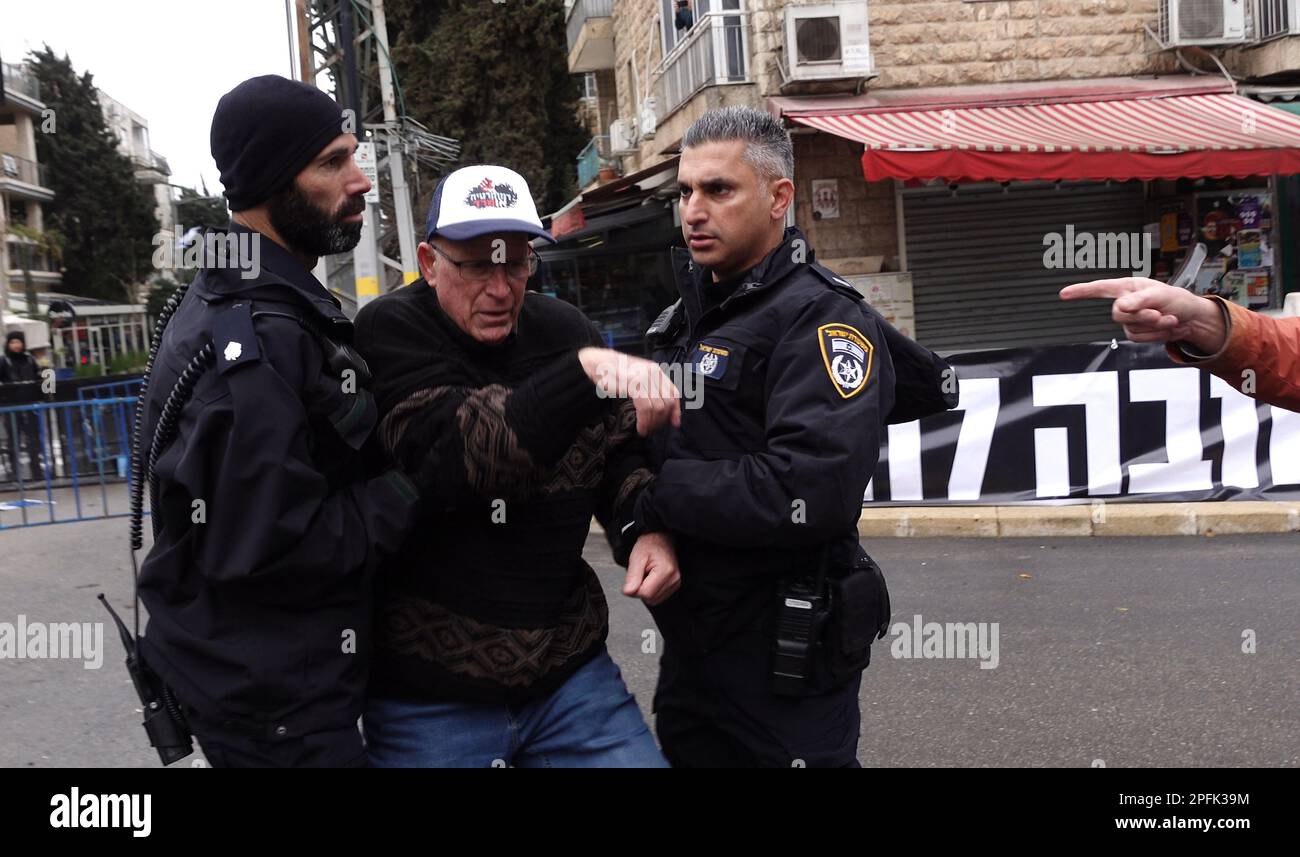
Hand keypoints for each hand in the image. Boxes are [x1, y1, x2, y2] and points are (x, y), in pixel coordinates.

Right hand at [578, 347, 680, 435]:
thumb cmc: (612, 371)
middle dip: (660, 420)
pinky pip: (645, 407)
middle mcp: (653, 372)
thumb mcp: (635, 377)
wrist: (595, 362)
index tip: (674, 423)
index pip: (673, 392)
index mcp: (655, 370)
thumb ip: (649, 389)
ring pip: (658, 407)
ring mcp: (644, 377)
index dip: (676, 410)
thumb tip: (662, 409)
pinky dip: (644, 421)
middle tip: (650, 428)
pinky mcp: (634, 384)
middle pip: (667, 402)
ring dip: (652, 422)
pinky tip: (640, 428)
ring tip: (644, 429)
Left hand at [622, 531, 680, 606]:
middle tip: (640, 574)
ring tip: (647, 575)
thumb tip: (628, 592)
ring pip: (654, 600)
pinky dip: (652, 591)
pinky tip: (651, 579)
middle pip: (650, 599)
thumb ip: (632, 577)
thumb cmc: (649, 545)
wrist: (660, 539)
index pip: (645, 594)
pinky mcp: (674, 586)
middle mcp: (674, 579)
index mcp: (666, 571)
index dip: (635, 588)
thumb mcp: (636, 557)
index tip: (635, 576)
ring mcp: (675, 583)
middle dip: (640, 590)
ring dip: (646, 591)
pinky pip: (658, 597)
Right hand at [1059, 277, 1227, 352]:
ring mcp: (1129, 319)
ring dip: (1153, 327)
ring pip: (1130, 328)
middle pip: (1117, 314)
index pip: (1098, 289)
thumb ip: (1139, 300)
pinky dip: (1156, 335)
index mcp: (1127, 287)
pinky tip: (1166, 327)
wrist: (1191, 319)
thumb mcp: (1160, 294)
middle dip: (1140, 316)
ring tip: (1169, 319)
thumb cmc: (1176, 299)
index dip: (1080, 291)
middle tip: (1159, 314)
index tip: (1063, 293)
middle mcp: (1125, 302)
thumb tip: (1120, 306)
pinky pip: (1139, 338)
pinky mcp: (1136, 333)